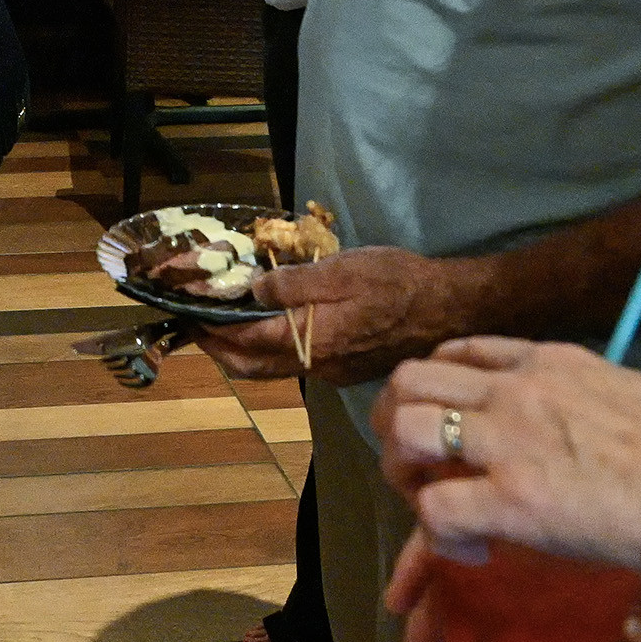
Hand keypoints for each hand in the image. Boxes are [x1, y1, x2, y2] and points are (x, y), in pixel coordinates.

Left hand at [191, 245, 494, 384]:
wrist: (454, 310)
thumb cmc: (399, 283)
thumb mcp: (343, 270)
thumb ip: (293, 282)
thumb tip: (249, 289)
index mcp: (310, 342)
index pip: (244, 342)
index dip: (211, 329)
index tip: (187, 313)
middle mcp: (316, 366)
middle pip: (250, 367)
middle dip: (216, 348)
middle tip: (194, 325)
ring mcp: (333, 371)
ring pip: (271, 369)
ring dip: (241, 351)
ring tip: (223, 324)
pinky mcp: (348, 367)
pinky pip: (295, 364)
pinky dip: (269, 348)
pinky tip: (270, 324)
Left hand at [369, 338, 640, 584]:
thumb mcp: (638, 399)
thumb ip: (593, 406)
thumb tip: (590, 435)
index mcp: (553, 362)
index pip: (462, 353)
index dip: (438, 390)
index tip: (449, 425)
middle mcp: (520, 390)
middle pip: (411, 381)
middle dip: (397, 424)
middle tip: (419, 469)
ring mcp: (512, 441)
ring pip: (407, 433)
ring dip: (405, 472)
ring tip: (435, 507)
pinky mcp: (515, 500)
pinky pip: (434, 510)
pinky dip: (440, 536)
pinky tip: (477, 554)